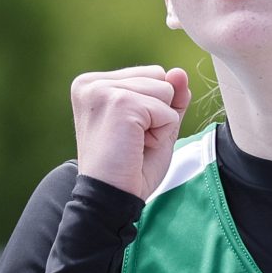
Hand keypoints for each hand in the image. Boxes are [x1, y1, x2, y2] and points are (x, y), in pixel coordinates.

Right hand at [71, 65, 189, 199]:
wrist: (110, 199)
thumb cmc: (128, 168)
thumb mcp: (155, 126)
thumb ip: (170, 98)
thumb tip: (180, 72)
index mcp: (92, 84)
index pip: (150, 74)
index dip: (152, 108)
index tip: (127, 134)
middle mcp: (91, 82)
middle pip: (159, 77)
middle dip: (157, 113)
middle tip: (132, 142)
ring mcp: (103, 90)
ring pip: (165, 90)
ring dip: (160, 124)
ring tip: (133, 144)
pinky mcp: (119, 103)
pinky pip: (166, 110)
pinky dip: (162, 133)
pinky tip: (137, 147)